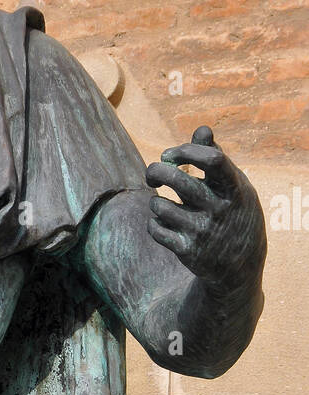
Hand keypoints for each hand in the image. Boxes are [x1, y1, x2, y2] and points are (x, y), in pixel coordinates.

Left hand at [145, 126, 265, 290]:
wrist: (241, 265)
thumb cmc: (234, 213)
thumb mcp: (234, 187)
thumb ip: (217, 158)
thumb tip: (202, 130)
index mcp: (233, 188)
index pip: (212, 159)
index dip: (186, 150)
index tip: (171, 155)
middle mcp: (219, 209)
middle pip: (176, 179)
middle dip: (156, 170)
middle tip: (153, 173)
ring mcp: (202, 231)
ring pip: (160, 205)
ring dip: (156, 201)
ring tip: (162, 204)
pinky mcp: (187, 250)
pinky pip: (155, 229)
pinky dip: (154, 223)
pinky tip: (163, 222)